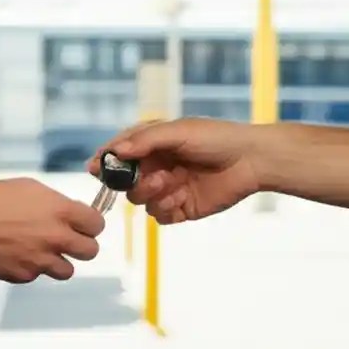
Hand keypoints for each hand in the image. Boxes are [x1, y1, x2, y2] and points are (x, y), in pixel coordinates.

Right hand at [0, 178, 104, 282]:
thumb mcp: (27, 188)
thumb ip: (53, 202)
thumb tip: (66, 211)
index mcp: (59, 211)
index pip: (97, 224)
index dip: (91, 224)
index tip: (85, 224)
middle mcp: (56, 237)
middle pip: (90, 251)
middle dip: (82, 245)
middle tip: (69, 240)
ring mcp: (41, 259)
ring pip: (67, 270)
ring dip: (59, 262)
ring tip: (43, 251)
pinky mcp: (25, 275)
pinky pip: (38, 275)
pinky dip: (33, 268)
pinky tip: (18, 255)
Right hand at [89, 118, 263, 224]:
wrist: (251, 160)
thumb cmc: (216, 138)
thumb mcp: (179, 131)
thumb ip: (145, 141)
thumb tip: (115, 151)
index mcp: (154, 145)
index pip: (120, 154)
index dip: (106, 162)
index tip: (97, 168)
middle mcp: (158, 167)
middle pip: (126, 182)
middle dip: (135, 182)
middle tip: (154, 178)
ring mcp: (169, 188)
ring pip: (141, 201)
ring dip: (152, 195)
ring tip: (173, 185)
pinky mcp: (182, 208)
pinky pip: (160, 216)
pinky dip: (166, 210)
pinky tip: (181, 200)